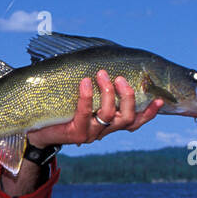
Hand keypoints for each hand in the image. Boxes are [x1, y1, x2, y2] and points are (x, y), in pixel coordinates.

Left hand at [27, 71, 161, 147]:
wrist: (36, 129)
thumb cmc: (62, 109)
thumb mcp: (84, 97)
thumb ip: (99, 88)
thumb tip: (110, 63)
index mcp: (111, 124)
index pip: (136, 121)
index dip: (149, 112)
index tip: (159, 99)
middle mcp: (104, 131)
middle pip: (127, 118)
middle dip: (127, 96)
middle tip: (119, 78)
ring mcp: (90, 133)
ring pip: (108, 115)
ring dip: (107, 92)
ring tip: (102, 74)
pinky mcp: (75, 134)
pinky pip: (85, 114)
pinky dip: (87, 97)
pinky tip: (85, 83)